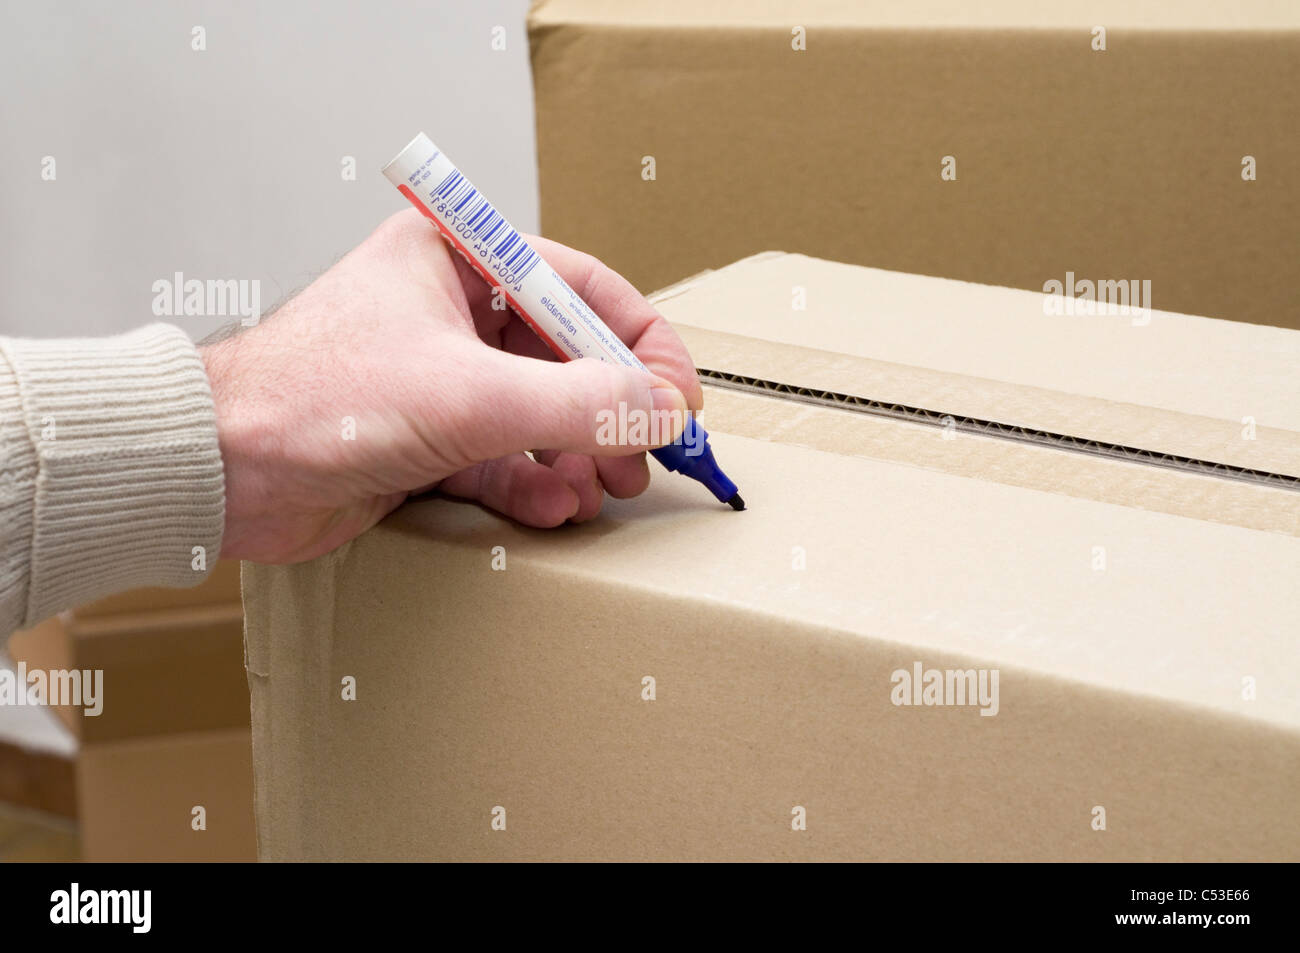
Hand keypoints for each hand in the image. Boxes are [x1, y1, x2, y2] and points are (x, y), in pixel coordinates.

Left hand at [201, 209, 703, 563]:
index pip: (579, 286)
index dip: (639, 340)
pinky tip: (555, 506)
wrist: (219, 473)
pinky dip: (532, 483)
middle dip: (611, 411)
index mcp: (455, 259)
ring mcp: (437, 378)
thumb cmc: (313, 400)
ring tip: (606, 490)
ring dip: (578, 455)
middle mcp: (449, 312)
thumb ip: (576, 404)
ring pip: (537, 413)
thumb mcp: (468, 395)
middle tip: (646, 457)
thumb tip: (659, 411)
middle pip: (565, 356)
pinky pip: (501, 458)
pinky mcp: (424, 439)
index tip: (677, 396)